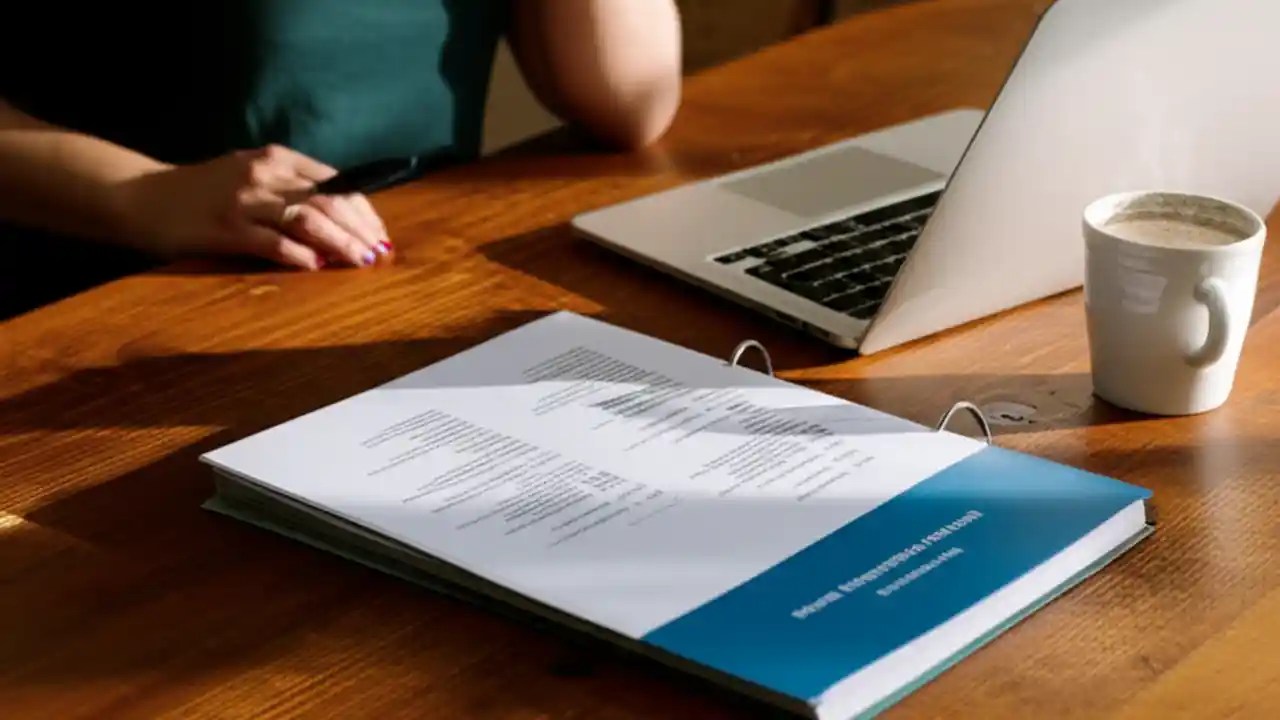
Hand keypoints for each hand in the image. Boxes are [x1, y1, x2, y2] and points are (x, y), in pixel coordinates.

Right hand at [117, 145, 390, 269]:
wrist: (141, 195)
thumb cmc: (203, 190)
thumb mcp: (252, 175)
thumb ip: (293, 187)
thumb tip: (343, 217)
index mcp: (278, 159)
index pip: (337, 182)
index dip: (365, 211)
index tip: (381, 235)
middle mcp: (265, 174)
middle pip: (330, 201)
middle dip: (361, 229)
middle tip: (381, 254)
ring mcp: (245, 200)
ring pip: (309, 220)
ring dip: (341, 243)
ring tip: (361, 262)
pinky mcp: (226, 228)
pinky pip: (273, 243)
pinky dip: (300, 255)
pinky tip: (318, 267)